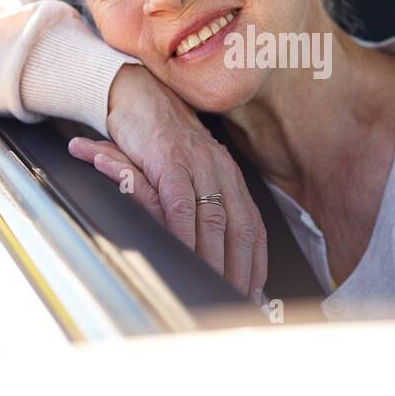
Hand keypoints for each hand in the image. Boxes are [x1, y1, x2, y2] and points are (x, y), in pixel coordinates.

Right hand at [68, 65, 267, 301]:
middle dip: (239, 271)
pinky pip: (181, 204)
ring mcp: (197, 164)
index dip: (255, 263)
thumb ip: (199, 204)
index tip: (254, 293)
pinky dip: (184, 233)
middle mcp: (221, 170)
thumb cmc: (159, 140)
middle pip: (239, 230)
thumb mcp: (188, 171)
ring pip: (214, 221)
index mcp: (229, 176)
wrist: (138, 94)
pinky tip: (183, 255)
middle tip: (234, 300)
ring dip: (213, 260)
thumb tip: (206, 248)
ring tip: (210, 287)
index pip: (253, 228)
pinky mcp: (169, 160)